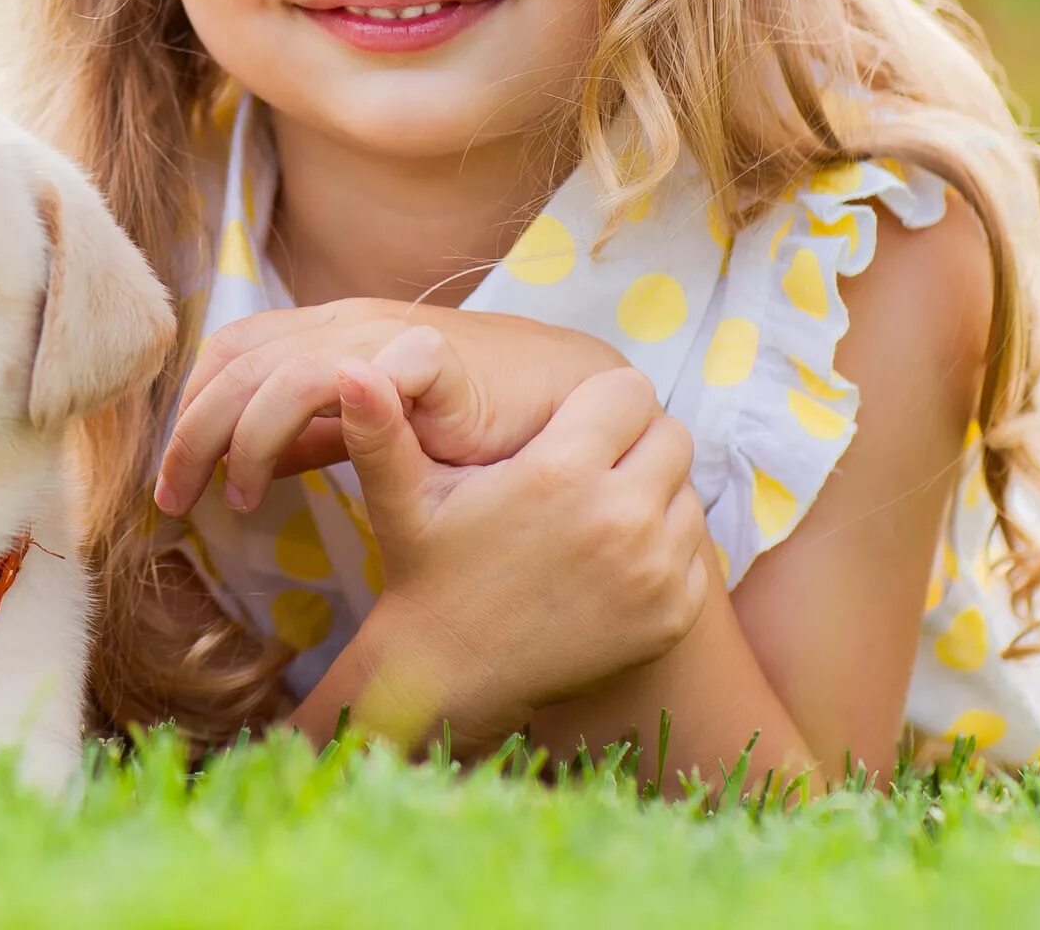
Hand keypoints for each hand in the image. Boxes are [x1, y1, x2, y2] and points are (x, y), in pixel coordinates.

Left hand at [153, 301, 624, 515]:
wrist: (574, 404)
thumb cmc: (471, 423)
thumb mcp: (370, 434)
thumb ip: (311, 440)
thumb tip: (242, 467)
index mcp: (324, 332)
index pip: (229, 354)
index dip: (189, 411)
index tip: (172, 482)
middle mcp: (345, 324)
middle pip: (235, 363)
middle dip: (189, 434)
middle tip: (171, 500)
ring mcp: (386, 336)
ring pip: (275, 371)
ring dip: (236, 437)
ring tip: (235, 497)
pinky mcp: (430, 359)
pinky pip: (347, 378)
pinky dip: (302, 424)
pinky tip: (294, 474)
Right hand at [311, 360, 710, 737]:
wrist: (454, 674)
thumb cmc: (427, 570)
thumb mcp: (399, 494)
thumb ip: (378, 425)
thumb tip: (346, 366)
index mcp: (560, 472)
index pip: (628, 391)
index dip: (599, 402)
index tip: (569, 425)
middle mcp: (620, 518)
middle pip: (670, 434)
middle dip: (633, 440)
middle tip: (588, 464)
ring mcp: (655, 572)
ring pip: (686, 493)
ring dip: (651, 493)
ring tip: (595, 511)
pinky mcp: (673, 615)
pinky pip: (693, 553)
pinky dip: (663, 550)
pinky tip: (609, 561)